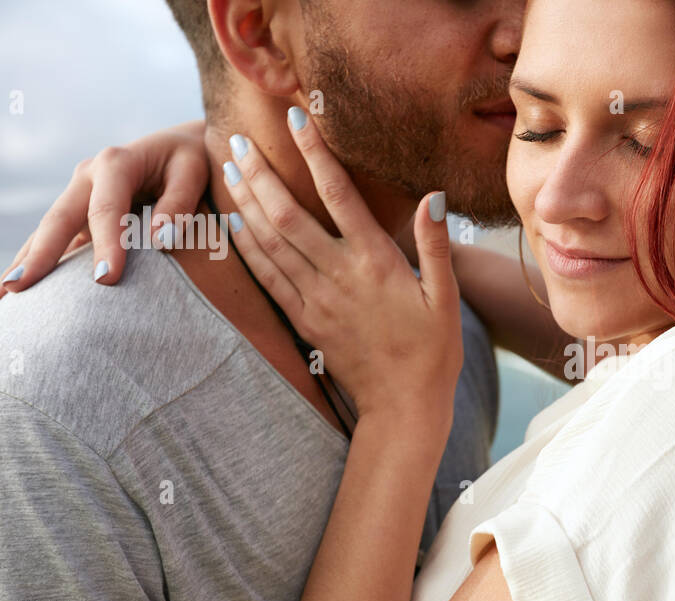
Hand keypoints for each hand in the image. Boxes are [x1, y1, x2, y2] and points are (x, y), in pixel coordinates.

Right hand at [0, 120, 207, 304]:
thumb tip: (161, 240)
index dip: (105, 245)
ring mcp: (78, 195)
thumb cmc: (190, 161)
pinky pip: (52, 241)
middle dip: (40, 256)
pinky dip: (33, 262)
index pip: (106, 210)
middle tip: (20, 288)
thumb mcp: (192, 172)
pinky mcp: (78, 213)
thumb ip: (179, 203)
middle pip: (59, 220)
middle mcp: (88, 176)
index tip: (106, 281)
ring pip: (47, 232)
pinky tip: (13, 289)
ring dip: (24, 263)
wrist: (178, 148)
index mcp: (115, 164)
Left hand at [221, 107, 462, 421]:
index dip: (316, 155)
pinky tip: (230, 222)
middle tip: (237, 139)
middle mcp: (339, 277)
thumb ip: (435, 244)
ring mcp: (315, 300)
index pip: (339, 196)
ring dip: (244, 202)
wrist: (403, 406)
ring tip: (228, 168)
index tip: (298, 120)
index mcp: (376, 263)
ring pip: (269, 243)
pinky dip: (245, 246)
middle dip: (259, 174)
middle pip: (287, 215)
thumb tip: (434, 197)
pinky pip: (266, 278)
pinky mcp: (303, 321)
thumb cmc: (433, 349)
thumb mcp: (446, 296)